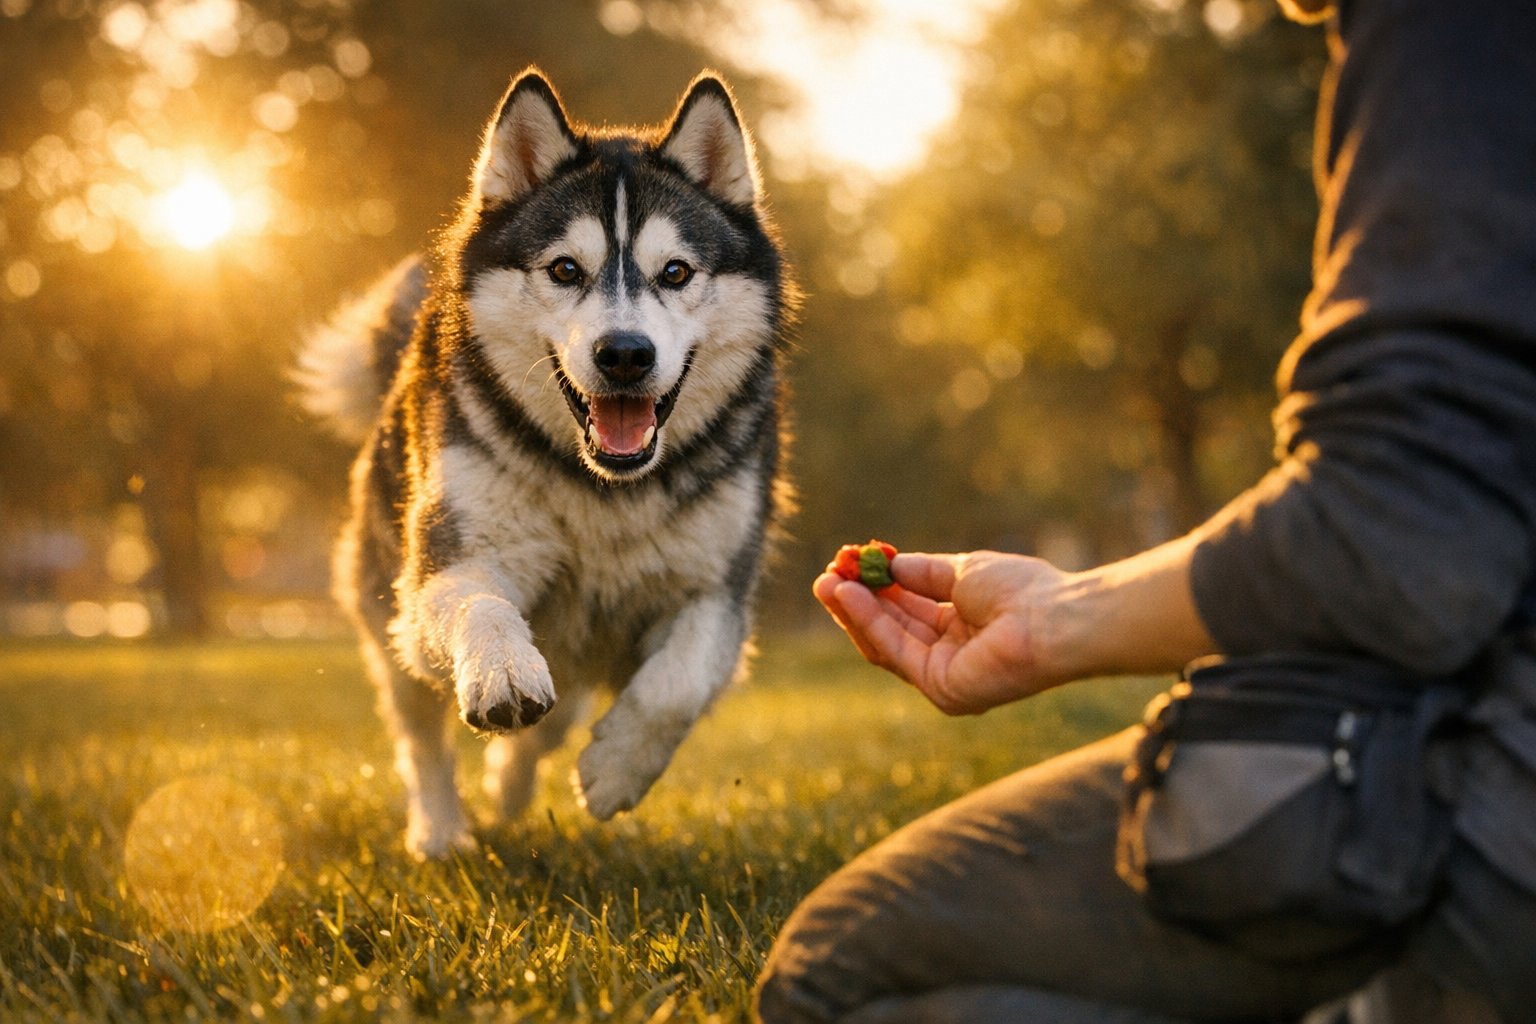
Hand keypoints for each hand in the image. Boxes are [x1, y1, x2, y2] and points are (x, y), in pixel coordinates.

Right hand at [813, 536, 1216, 714]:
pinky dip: (870, 622)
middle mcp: (952, 656)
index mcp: (963, 628)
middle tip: (826, 576)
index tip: (849, 565)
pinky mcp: (942, 690)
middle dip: (856, 602)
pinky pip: (896, 652)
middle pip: (891, 631)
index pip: (908, 612)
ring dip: (854, 612)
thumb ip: (922, 573)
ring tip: (828, 582)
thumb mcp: (962, 571)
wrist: (1055, 617)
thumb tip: (886, 564)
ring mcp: (945, 677)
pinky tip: (851, 594)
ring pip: (887, 644)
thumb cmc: (1024, 590)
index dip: (877, 590)